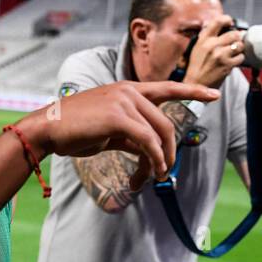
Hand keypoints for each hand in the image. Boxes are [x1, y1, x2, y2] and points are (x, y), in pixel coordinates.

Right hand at [21, 80, 219, 183]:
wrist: (48, 129)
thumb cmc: (73, 131)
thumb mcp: (108, 131)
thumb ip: (130, 136)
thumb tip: (148, 151)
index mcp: (127, 89)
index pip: (167, 87)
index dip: (193, 91)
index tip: (214, 94)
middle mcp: (129, 90)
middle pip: (166, 120)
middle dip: (171, 148)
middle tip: (167, 170)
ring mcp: (124, 101)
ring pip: (159, 131)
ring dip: (163, 157)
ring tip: (158, 174)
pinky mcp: (118, 117)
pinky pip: (147, 140)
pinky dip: (154, 158)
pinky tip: (151, 171)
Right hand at [183, 13, 244, 88]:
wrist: (195, 85)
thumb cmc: (196, 67)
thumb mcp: (197, 48)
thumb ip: (207, 37)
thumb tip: (220, 26)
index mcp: (203, 39)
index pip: (218, 21)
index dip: (227, 20)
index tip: (230, 23)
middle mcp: (212, 45)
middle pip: (234, 33)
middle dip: (236, 38)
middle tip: (234, 42)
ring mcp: (221, 55)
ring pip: (239, 45)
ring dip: (238, 49)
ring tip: (233, 53)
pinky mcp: (227, 65)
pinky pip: (241, 57)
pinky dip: (238, 59)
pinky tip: (232, 62)